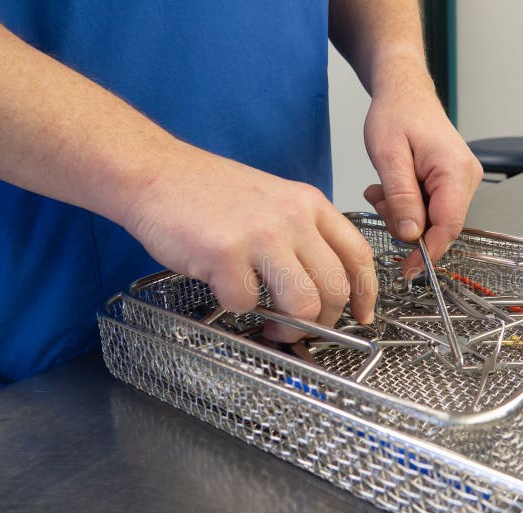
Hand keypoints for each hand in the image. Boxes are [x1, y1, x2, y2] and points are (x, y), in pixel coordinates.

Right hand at [122, 142, 377, 340]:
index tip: (363, 314)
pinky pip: (246, 303)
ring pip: (303, 303)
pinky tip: (225, 289)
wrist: (155, 173)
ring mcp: (261, 235)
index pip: (358, 253)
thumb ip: (302, 234)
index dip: (366, 292)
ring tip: (272, 326)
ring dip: (289, 327)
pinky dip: (236, 307)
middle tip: (304, 328)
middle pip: (334, 287)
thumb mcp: (274, 199)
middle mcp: (292, 218)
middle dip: (324, 321)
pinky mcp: (225, 254)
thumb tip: (322, 286)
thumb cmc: (209, 191)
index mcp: (309, 204)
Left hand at [363, 73, 482, 276]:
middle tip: (379, 201)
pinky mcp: (450, 182)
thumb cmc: (396, 113)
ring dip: (401, 212)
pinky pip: (429, 207)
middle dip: (405, 223)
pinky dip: (406, 204)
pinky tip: (390, 187)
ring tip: (381, 189)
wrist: (404, 91)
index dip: (426, 252)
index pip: (447, 226)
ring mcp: (460, 181)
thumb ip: (402, 197)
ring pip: (431, 219)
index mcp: (456, 172)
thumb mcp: (389, 156)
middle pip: (439, 225)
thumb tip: (412, 234)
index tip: (407, 270)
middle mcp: (466, 178)